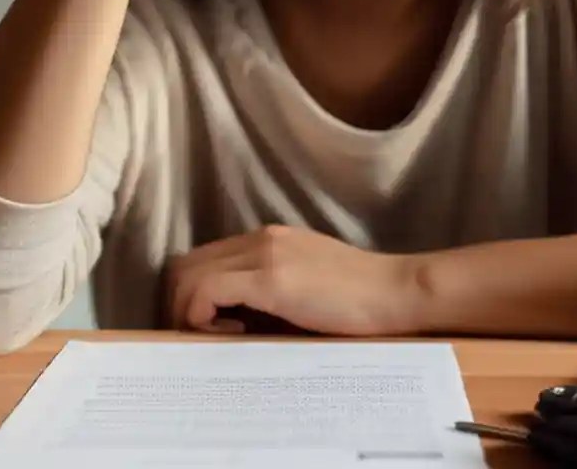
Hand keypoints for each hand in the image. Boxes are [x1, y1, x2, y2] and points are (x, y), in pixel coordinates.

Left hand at [166, 225, 423, 335]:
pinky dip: (203, 314)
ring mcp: (264, 254)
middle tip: (199, 338)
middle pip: (186, 264)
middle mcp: (260, 239)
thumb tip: (232, 321)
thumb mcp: (306, 286)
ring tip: (215, 337)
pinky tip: (231, 332)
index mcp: (268, 239)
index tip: (208, 327)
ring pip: (189, 276)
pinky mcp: (271, 278)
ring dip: (188, 311)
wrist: (397, 292)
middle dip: (180, 304)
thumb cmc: (361, 301)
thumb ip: (270, 291)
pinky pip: (207, 291)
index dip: (192, 294)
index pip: (204, 258)